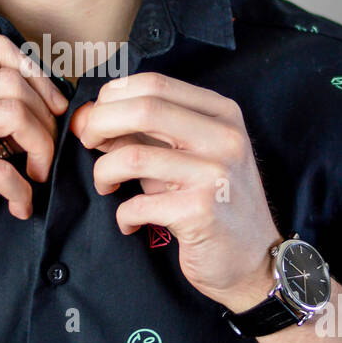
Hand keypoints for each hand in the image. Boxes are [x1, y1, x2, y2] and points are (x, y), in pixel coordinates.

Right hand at [0, 37, 67, 283]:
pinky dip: (22, 192)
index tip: (53, 108)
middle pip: (13, 81)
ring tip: (36, 177)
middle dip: (45, 120)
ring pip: (16, 114)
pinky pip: (4, 169)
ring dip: (41, 150)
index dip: (37, 74)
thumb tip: (45, 109)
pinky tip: (18, 206)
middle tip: (46, 155)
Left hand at [69, 72, 280, 309]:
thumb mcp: (185, 157)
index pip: (155, 83)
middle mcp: (223, 137)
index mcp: (221, 114)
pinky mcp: (201, 212)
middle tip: (87, 142)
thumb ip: (145, 133)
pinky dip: (122, 214)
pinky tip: (129, 221)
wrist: (254, 259)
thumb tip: (88, 117)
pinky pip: (137, 204)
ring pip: (132, 156)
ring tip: (105, 185)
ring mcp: (215, 174)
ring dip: (104, 171)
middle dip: (99, 123)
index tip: (95, 117)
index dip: (112, 97)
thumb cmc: (212, 202)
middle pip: (143, 108)